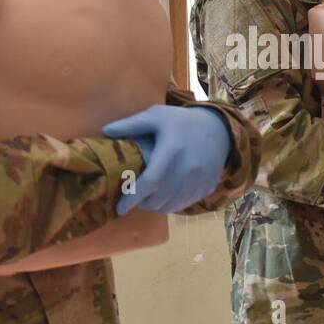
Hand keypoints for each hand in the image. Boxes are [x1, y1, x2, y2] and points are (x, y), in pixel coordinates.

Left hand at [101, 104, 230, 214]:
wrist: (219, 129)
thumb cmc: (181, 122)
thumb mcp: (156, 116)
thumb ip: (131, 124)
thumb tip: (104, 132)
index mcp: (172, 150)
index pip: (151, 181)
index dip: (133, 197)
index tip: (119, 208)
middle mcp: (188, 169)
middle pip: (159, 198)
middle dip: (142, 203)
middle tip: (132, 198)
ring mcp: (199, 180)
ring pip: (171, 205)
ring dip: (155, 206)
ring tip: (147, 197)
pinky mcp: (206, 188)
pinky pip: (184, 205)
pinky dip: (171, 205)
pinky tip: (165, 195)